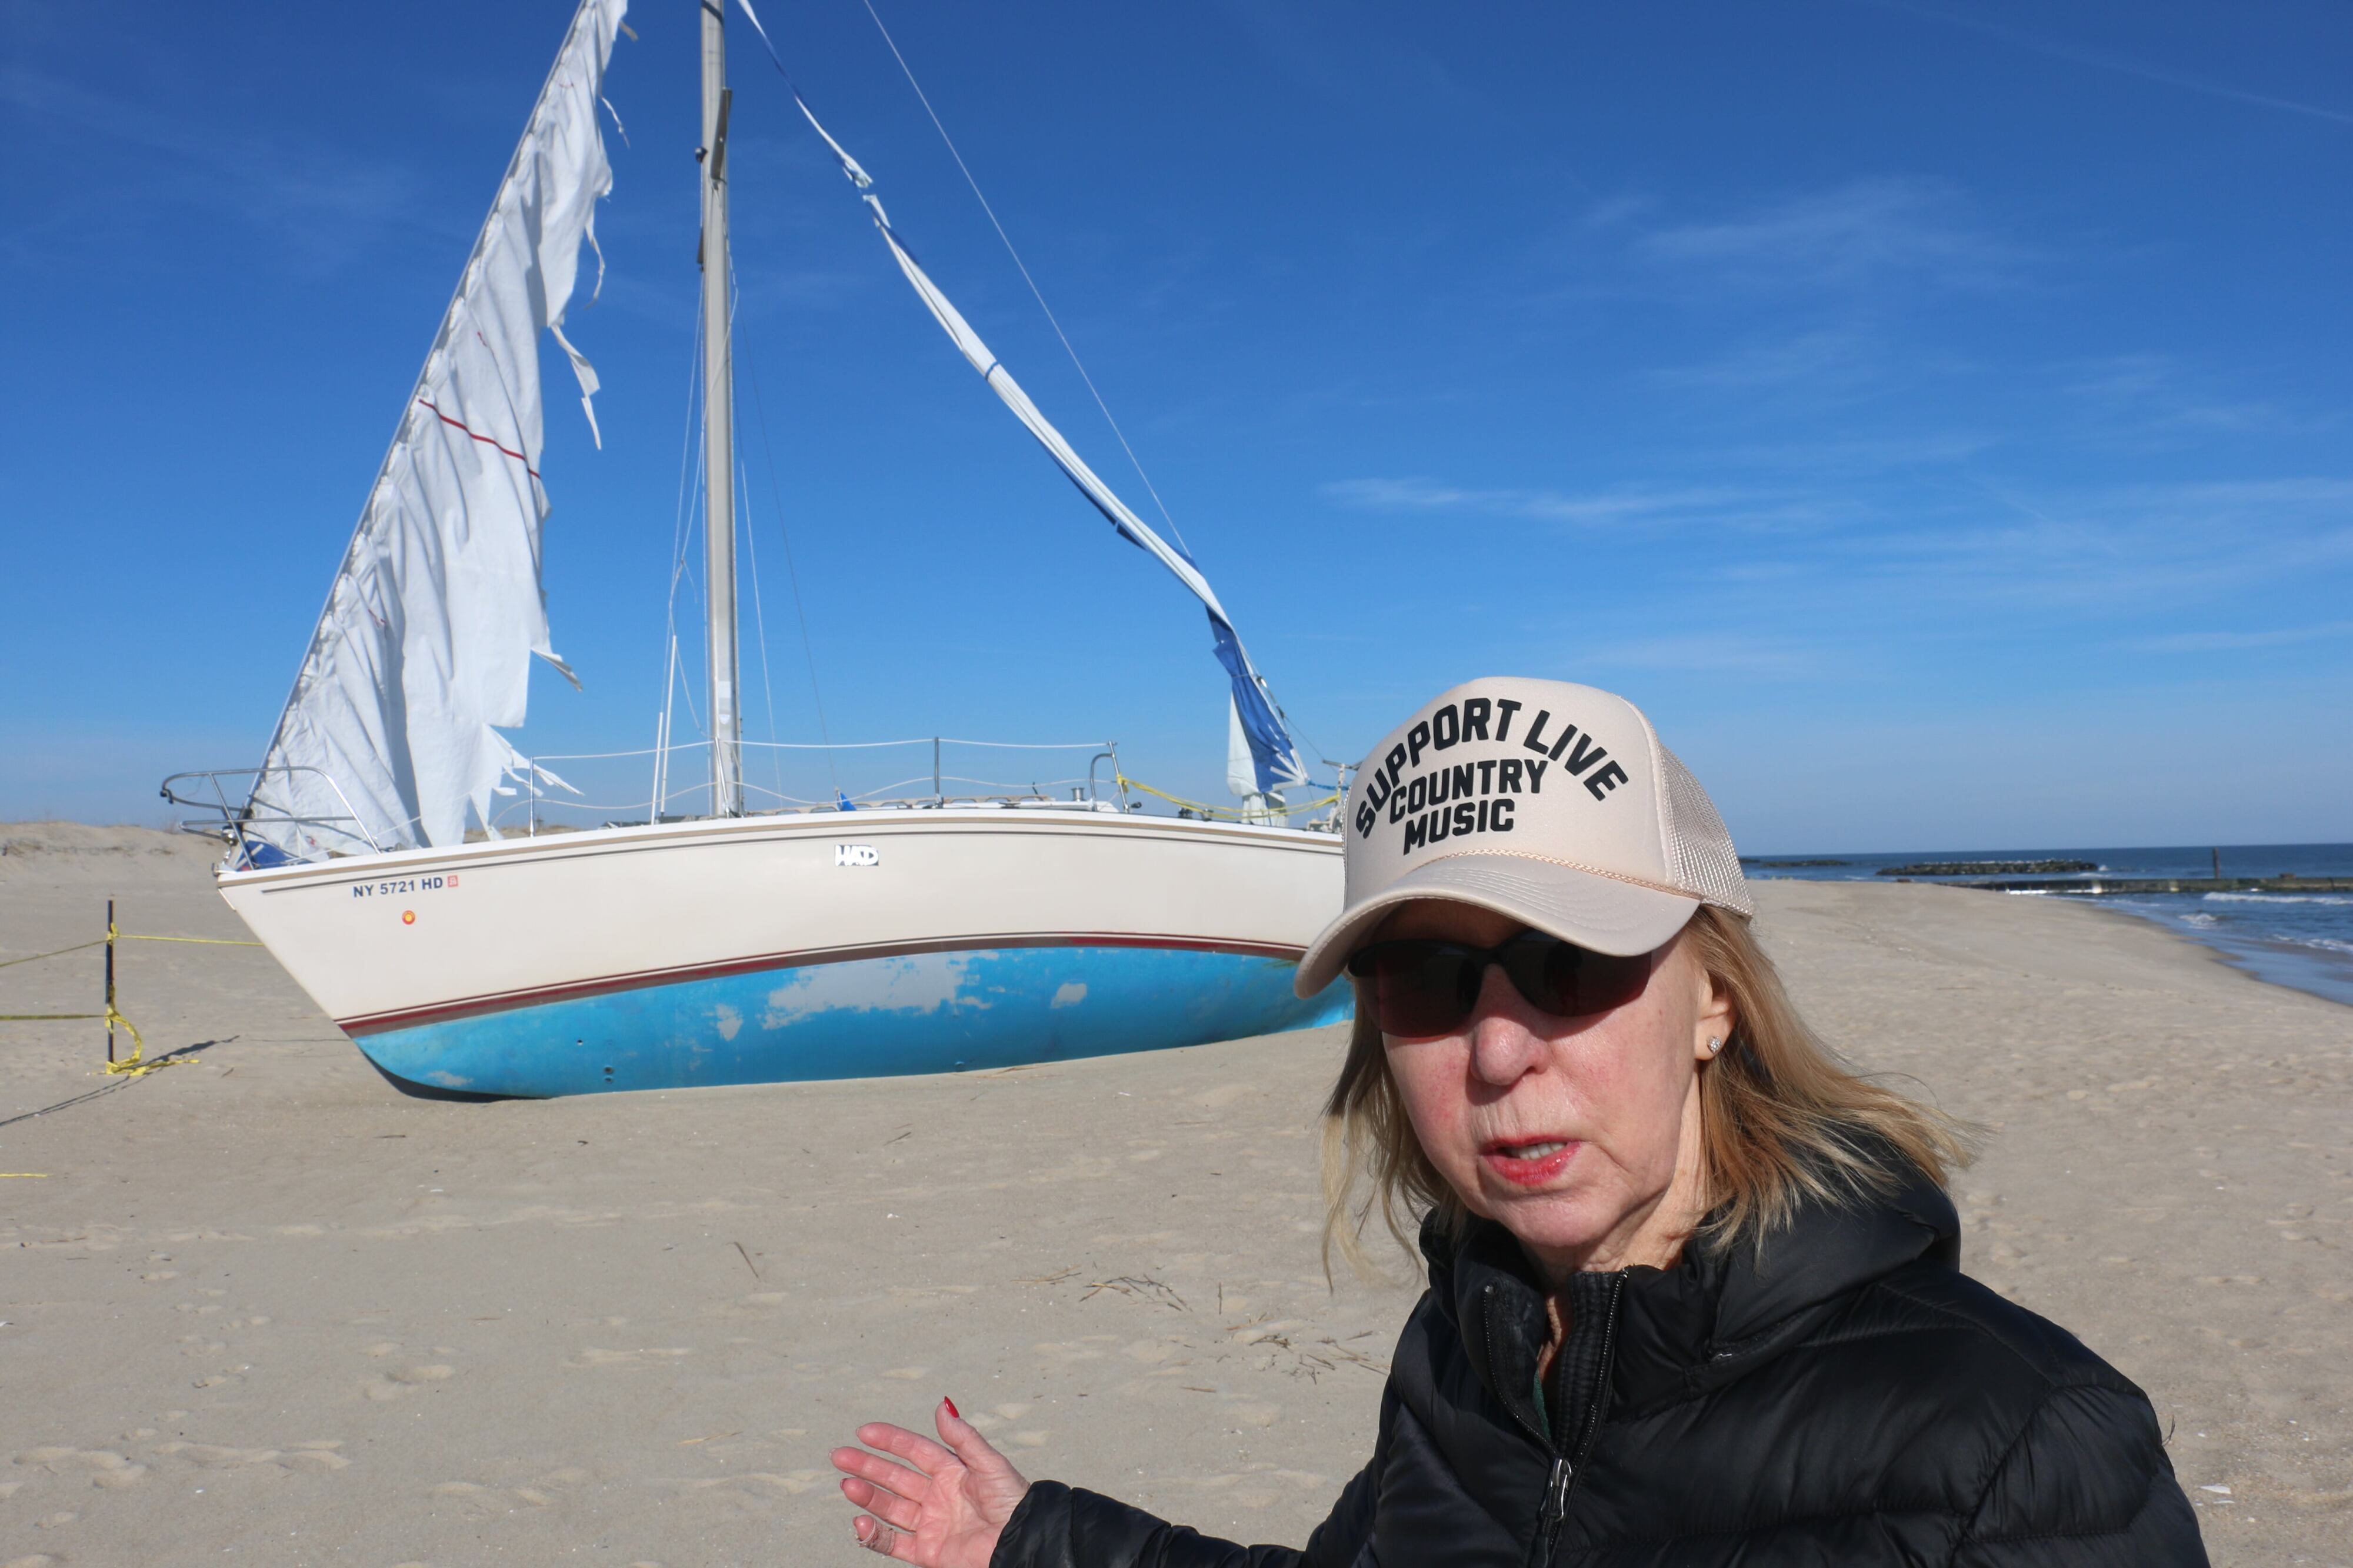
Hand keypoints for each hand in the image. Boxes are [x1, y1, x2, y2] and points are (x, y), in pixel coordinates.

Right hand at [831, 1397, 1030, 1564]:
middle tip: (840, 1457)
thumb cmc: (1013, 1503)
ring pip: (890, 1508)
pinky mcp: (928, 1552)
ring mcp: (931, 1524)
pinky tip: (860, 1523)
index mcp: (953, 1471)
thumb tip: (942, 1404)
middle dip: (868, 1467)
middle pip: (896, 1478)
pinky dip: (874, 1536)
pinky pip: (893, 1543)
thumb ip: (963, 1438)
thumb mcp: (990, 1464)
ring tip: (847, 1486)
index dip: (890, 1440)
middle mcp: (938, 1496)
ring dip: (867, 1497)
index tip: (864, 1432)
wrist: (1021, 1546)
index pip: (915, 1451)